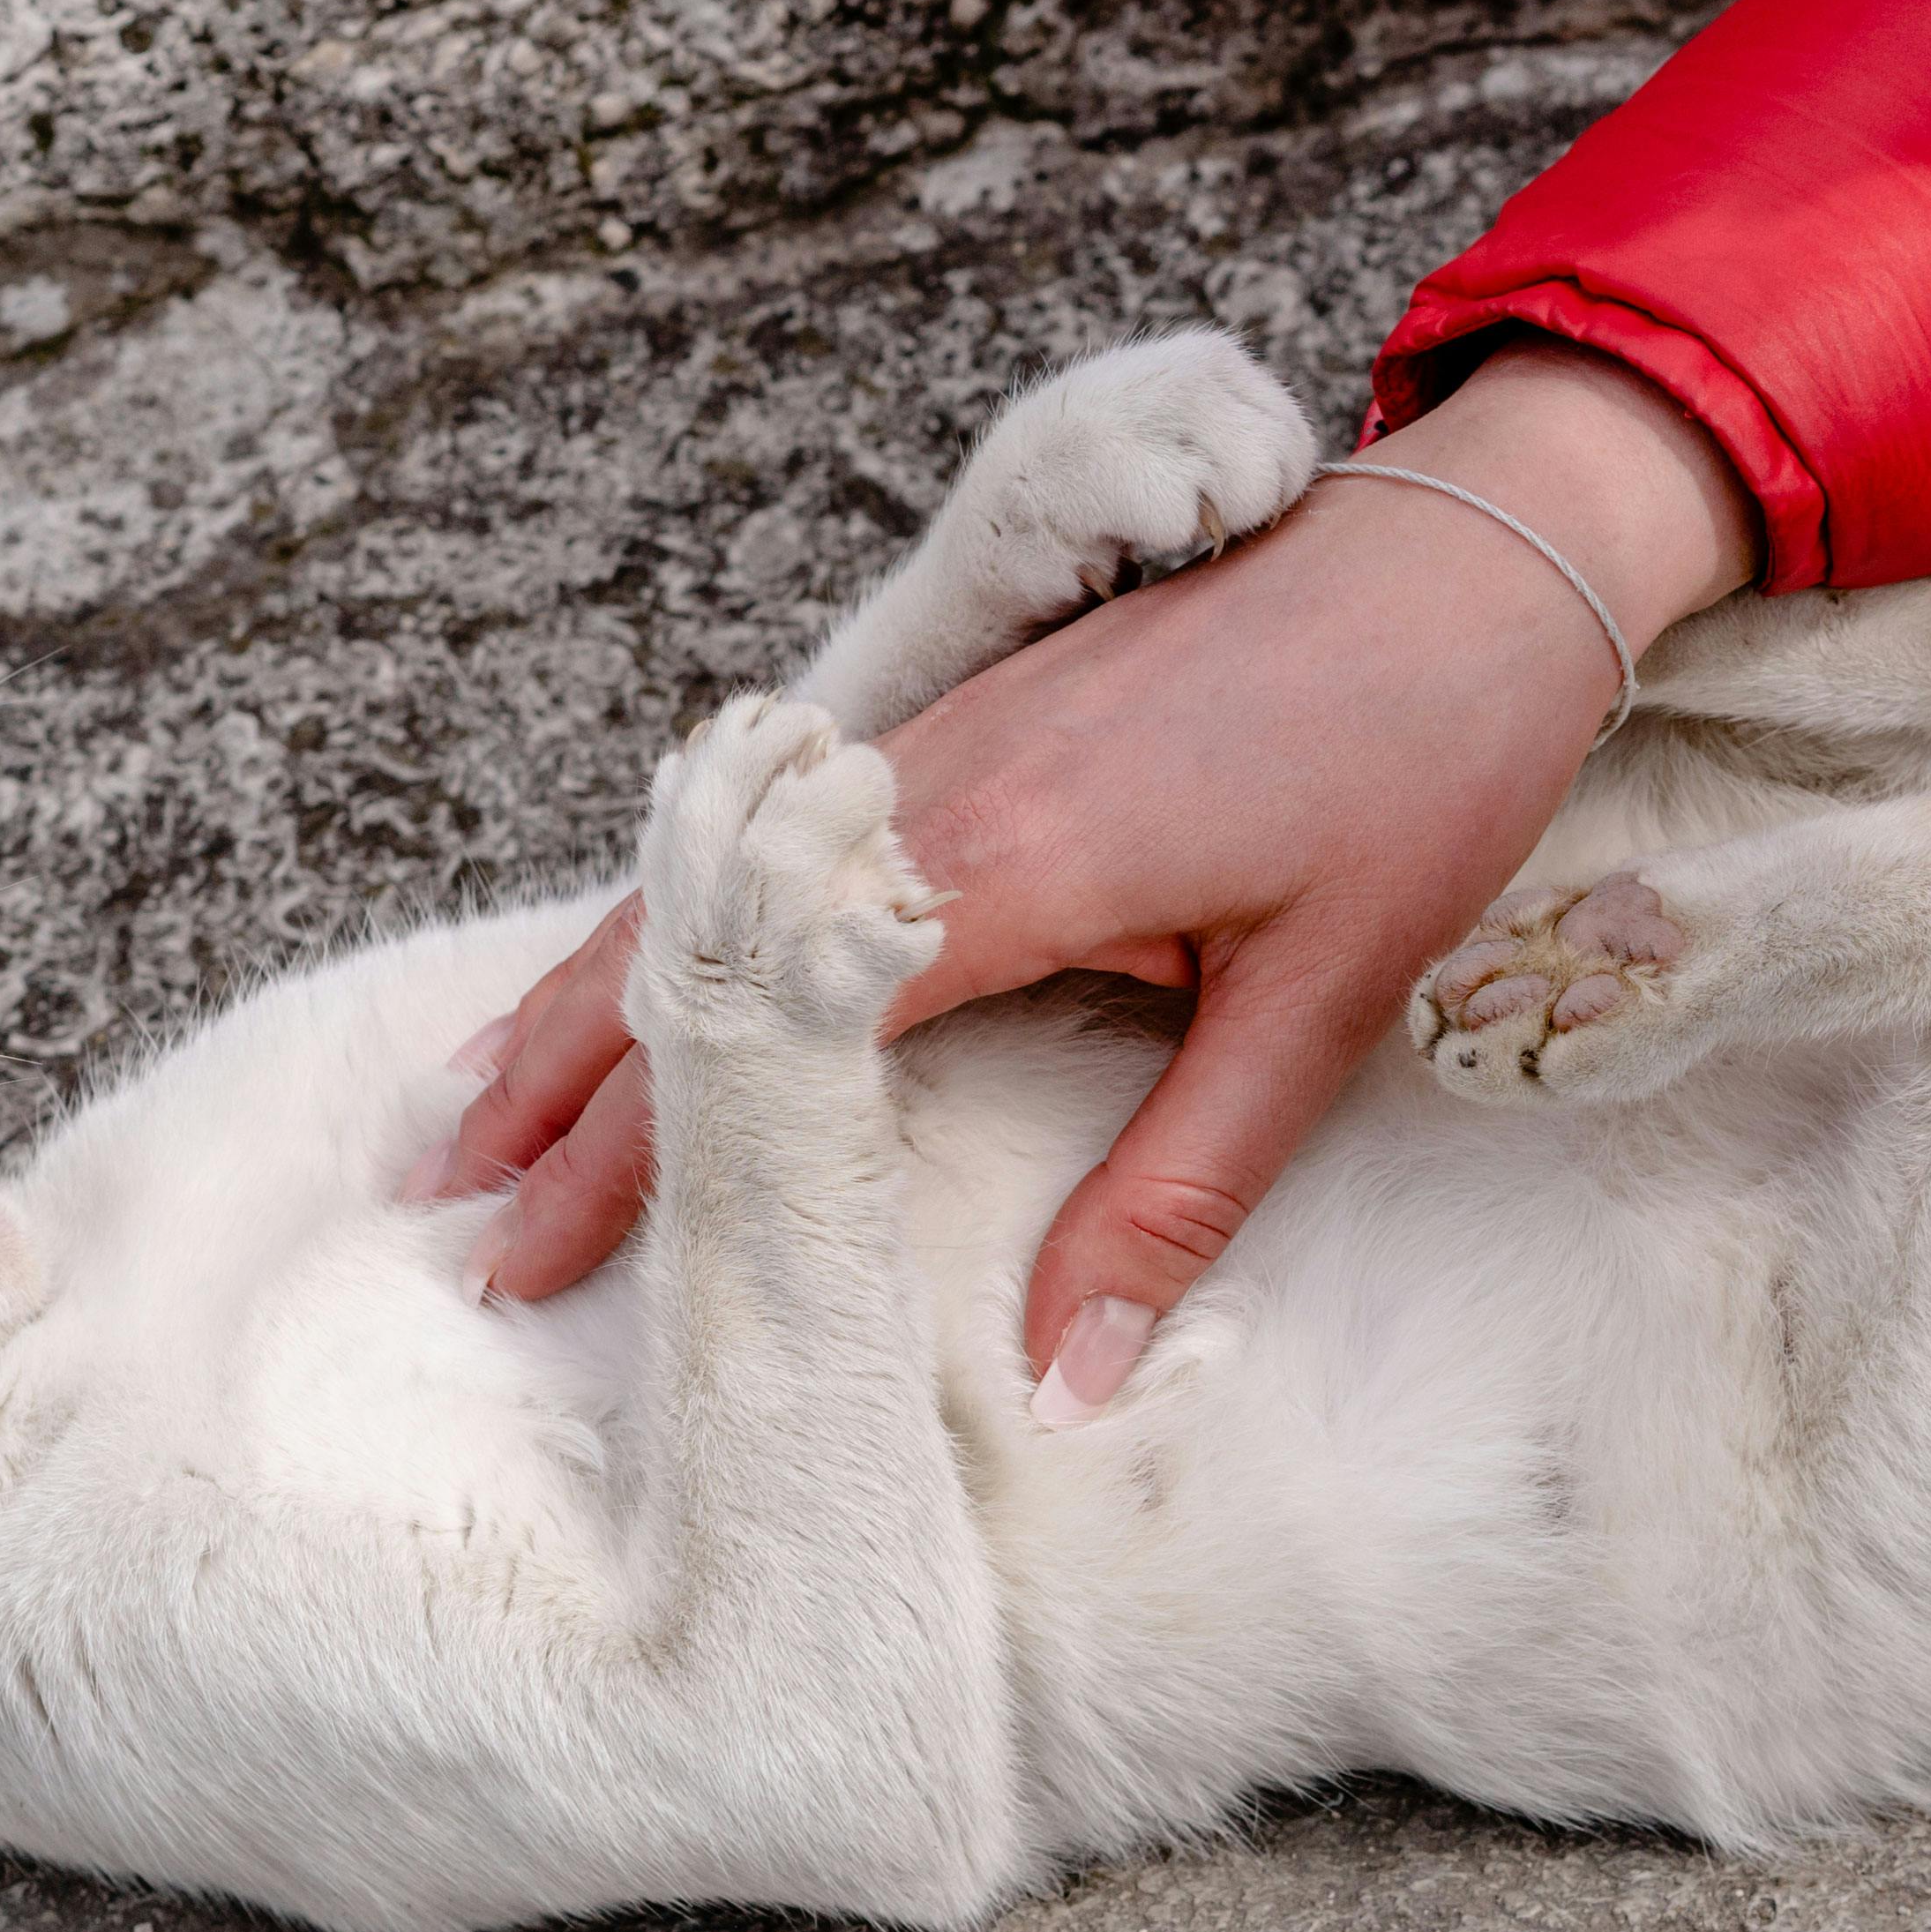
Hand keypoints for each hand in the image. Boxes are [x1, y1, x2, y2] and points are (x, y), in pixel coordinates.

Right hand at [418, 344, 1758, 1412]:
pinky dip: (671, 917)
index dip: (630, 1161)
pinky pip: (769, 833)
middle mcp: (929, 786)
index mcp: (997, 865)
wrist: (1484, 551)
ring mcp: (936, 733)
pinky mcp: (970, 710)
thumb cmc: (1420, 761)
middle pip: (684, 952)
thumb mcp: (1317, 1003)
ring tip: (473, 1105)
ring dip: (582, 998)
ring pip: (704, 882)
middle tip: (447, 1217)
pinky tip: (634, 968)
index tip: (533, 1261)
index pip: (757, 1038)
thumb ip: (1178, 1193)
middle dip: (552, 1092)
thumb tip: (1072, 1380)